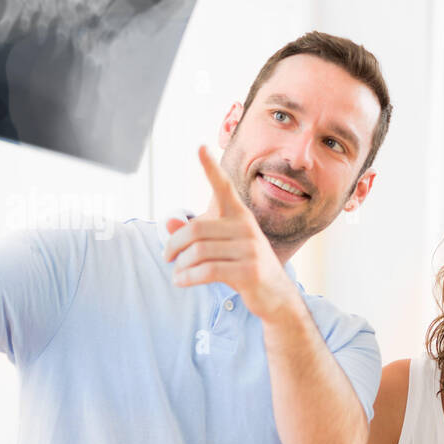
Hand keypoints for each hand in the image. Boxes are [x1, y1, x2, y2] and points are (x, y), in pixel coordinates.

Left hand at [163, 145, 297, 321]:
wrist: (276, 296)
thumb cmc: (244, 267)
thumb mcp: (220, 248)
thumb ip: (196, 235)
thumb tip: (169, 223)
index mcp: (240, 216)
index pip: (224, 187)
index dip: (210, 167)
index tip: (199, 146)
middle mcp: (247, 228)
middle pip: (196, 230)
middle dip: (174, 245)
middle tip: (167, 256)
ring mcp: (250, 250)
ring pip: (199, 252)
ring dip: (181, 265)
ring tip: (178, 272)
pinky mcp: (249, 272)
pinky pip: (207, 270)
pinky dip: (188, 277)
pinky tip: (181, 281)